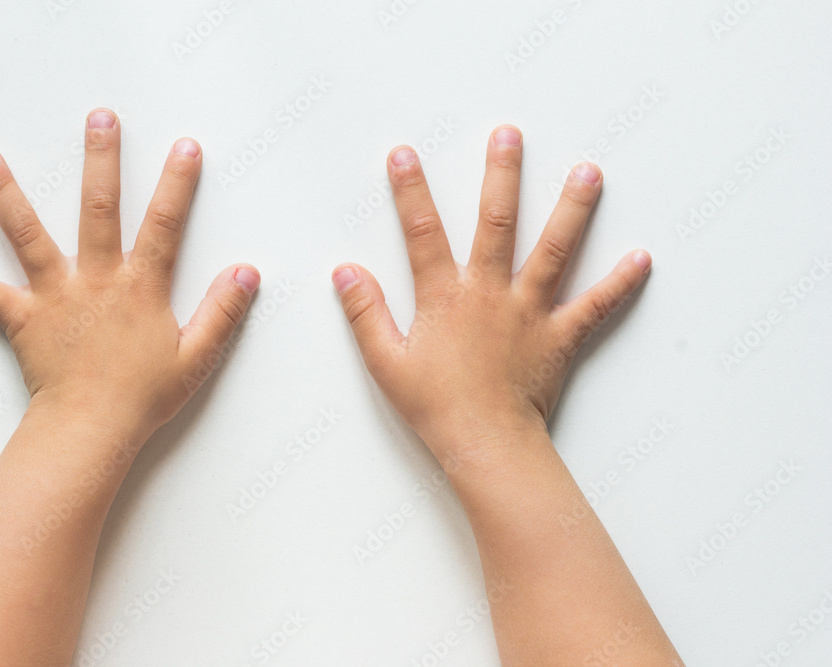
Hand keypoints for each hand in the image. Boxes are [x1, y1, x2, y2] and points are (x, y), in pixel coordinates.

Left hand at [0, 109, 259, 438]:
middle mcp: (95, 280)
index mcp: (139, 287)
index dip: (177, 185)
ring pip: (28, 235)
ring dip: (6, 194)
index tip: (184, 148)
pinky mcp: (23, 319)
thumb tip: (246, 273)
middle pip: (98, 209)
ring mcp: (54, 296)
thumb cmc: (143, 397)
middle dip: (102, 160)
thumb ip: (222, 312)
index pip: (164, 225)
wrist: (92, 431)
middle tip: (99, 118)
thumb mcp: (196, 357)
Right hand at [333, 125, 649, 461]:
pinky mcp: (559, 337)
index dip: (410, 192)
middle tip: (510, 135)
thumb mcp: (386, 361)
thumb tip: (346, 272)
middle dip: (502, 175)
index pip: (423, 233)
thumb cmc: (435, 406)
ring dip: (572, 209)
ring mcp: (530, 312)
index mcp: (446, 297)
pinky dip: (618, 283)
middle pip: (497, 223)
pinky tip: (641, 258)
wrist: (485, 443)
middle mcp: (491, 293)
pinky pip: (594, 306)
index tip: (404, 154)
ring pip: (555, 250)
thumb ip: (366, 312)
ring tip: (589, 172)